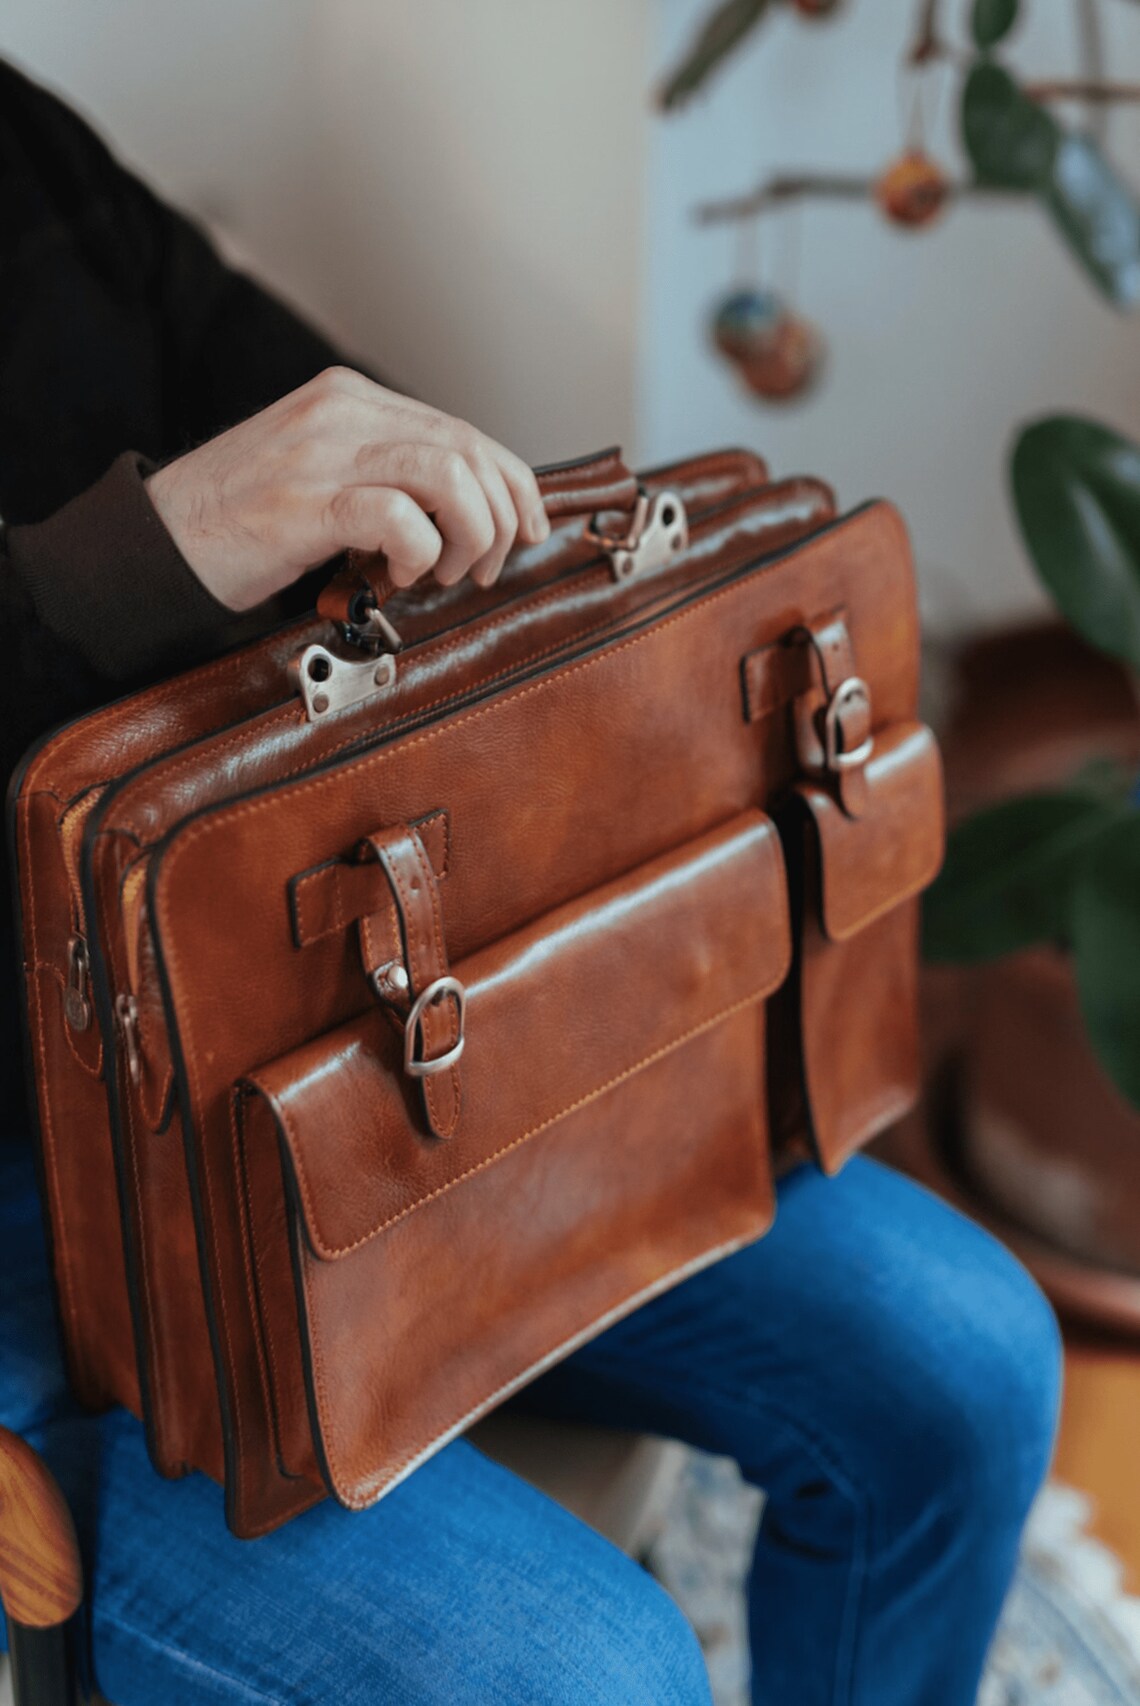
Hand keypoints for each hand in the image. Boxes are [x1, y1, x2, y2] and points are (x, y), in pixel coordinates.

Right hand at [145, 367, 549, 612]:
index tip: (528, 529)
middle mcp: (342, 412)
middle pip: (468, 450)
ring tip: (445, 574)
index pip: (464, 429)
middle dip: (501, 518)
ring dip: (469, 536)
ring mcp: (322, 453)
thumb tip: (465, 509)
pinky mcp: (305, 503)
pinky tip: (397, 576)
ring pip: (449, 477)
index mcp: (351, 398)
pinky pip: (399, 519)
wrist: (156, 540)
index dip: (513, 483)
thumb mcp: (321, 473)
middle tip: (485, 568)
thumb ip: (384, 473)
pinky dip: (420, 555)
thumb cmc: (242, 521)